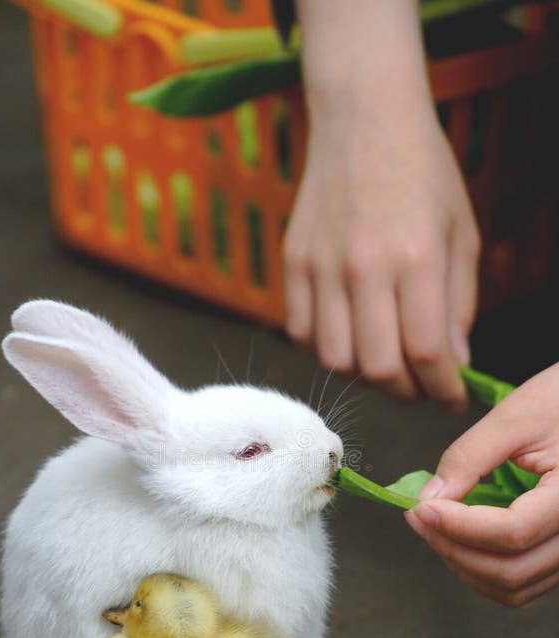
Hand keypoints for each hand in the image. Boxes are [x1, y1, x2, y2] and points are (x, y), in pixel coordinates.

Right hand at [285, 0, 479, 411]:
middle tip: (421, 386)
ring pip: (336, 360)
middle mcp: (364, 266)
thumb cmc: (423, 173)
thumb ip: (459, 304)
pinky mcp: (292, 264)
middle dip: (407, 392)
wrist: (362, 120)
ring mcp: (321, 266)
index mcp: (415, 256)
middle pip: (378, 368)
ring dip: (365, 375)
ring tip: (384, 360)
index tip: (452, 400)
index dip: (442, 390)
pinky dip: (327, 349)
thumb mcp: (461, 233)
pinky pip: (302, 334)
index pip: (426, 352)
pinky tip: (349, 335)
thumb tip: (454, 363)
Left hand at [405, 363, 558, 605]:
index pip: (513, 532)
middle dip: (452, 548)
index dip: (458, 526)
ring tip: (435, 527)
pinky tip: (459, 537)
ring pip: (514, 586)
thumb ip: (469, 457)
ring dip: (464, 564)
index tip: (419, 507)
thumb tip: (427, 499)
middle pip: (511, 571)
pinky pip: (522, 581)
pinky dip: (483, 568)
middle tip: (418, 516)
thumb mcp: (516, 417)